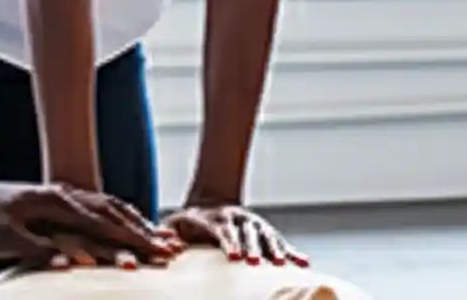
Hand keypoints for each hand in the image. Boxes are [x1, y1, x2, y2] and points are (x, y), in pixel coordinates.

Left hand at [0, 180, 181, 267]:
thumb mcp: (5, 240)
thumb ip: (41, 249)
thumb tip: (73, 262)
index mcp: (60, 204)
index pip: (104, 225)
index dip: (132, 239)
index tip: (156, 252)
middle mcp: (70, 196)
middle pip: (117, 215)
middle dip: (146, 233)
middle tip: (171, 248)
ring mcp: (68, 197)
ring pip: (113, 209)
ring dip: (139, 224)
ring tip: (163, 237)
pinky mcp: (63, 202)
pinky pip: (102, 209)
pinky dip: (123, 217)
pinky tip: (132, 223)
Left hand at [163, 205, 308, 266]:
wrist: (210, 200)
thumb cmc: (189, 221)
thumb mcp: (174, 223)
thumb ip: (167, 234)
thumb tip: (162, 246)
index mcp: (216, 219)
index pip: (224, 231)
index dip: (230, 243)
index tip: (234, 257)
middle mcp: (238, 219)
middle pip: (248, 233)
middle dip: (253, 247)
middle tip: (256, 263)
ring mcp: (253, 224)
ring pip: (267, 235)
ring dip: (274, 249)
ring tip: (280, 265)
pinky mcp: (264, 232)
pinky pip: (281, 242)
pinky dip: (292, 252)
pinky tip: (304, 264)